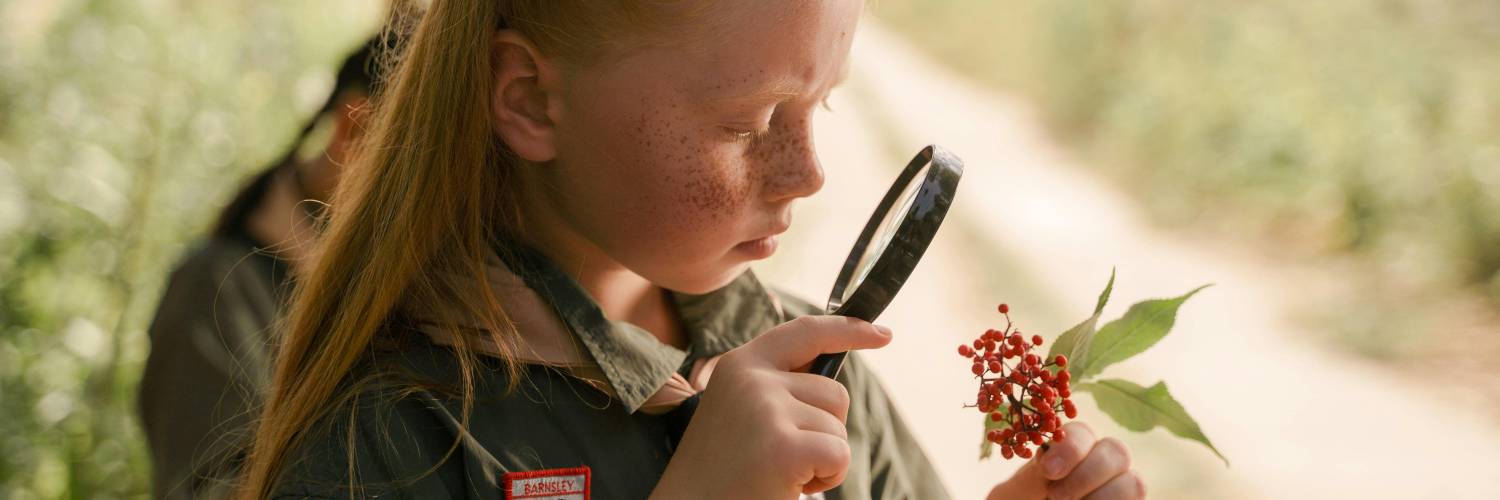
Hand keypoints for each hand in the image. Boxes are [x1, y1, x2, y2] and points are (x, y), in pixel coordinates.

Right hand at [651, 316, 892, 499]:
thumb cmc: (721, 470)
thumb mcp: (739, 410)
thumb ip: (777, 386)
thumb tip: (831, 376)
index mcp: (741, 364)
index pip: (806, 332)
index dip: (849, 330)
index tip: (881, 334)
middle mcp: (753, 379)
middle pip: (834, 391)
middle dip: (826, 428)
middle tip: (783, 454)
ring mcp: (767, 410)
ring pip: (838, 426)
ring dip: (823, 456)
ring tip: (780, 472)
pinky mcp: (784, 447)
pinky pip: (839, 453)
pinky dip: (828, 477)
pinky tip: (791, 486)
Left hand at [986, 421, 1144, 499]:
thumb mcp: (1016, 495)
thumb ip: (1031, 479)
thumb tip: (1049, 462)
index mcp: (1069, 450)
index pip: (1083, 432)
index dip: (1070, 448)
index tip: (1048, 471)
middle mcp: (1098, 464)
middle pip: (1116, 450)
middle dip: (1087, 474)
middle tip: (1057, 497)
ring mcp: (1117, 487)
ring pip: (1133, 482)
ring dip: (1104, 497)